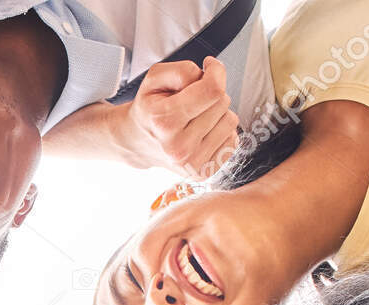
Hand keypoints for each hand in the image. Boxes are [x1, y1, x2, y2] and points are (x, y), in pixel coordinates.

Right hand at [128, 57, 239, 178]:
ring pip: (230, 120)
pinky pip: (232, 139)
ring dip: (217, 113)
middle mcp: (179, 146)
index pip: (213, 90)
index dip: (216, 72)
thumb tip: (209, 75)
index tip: (208, 67)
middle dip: (210, 94)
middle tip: (190, 100)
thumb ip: (183, 70)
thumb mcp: (154, 79)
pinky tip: (202, 132)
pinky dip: (220, 131)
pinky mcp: (204, 172)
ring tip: (195, 117)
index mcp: (165, 122)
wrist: (136, 143)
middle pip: (222, 102)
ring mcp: (192, 162)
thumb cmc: (148, 109)